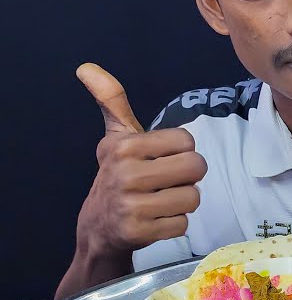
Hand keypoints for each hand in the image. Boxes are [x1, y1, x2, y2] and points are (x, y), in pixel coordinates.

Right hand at [74, 64, 206, 255]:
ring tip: (159, 203)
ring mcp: (130, 205)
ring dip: (182, 203)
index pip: (187, 141)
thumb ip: (112, 102)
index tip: (159, 162)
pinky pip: (183, 224)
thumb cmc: (118, 177)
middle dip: (187, 178)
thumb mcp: (115, 139)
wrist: (99, 229)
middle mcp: (124, 173)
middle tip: (164, 184)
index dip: (181, 153)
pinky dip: (174, 225)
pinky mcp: (138, 232)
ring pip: (193, 197)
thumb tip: (87, 67)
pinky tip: (154, 222)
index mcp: (123, 146)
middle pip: (197, 167)